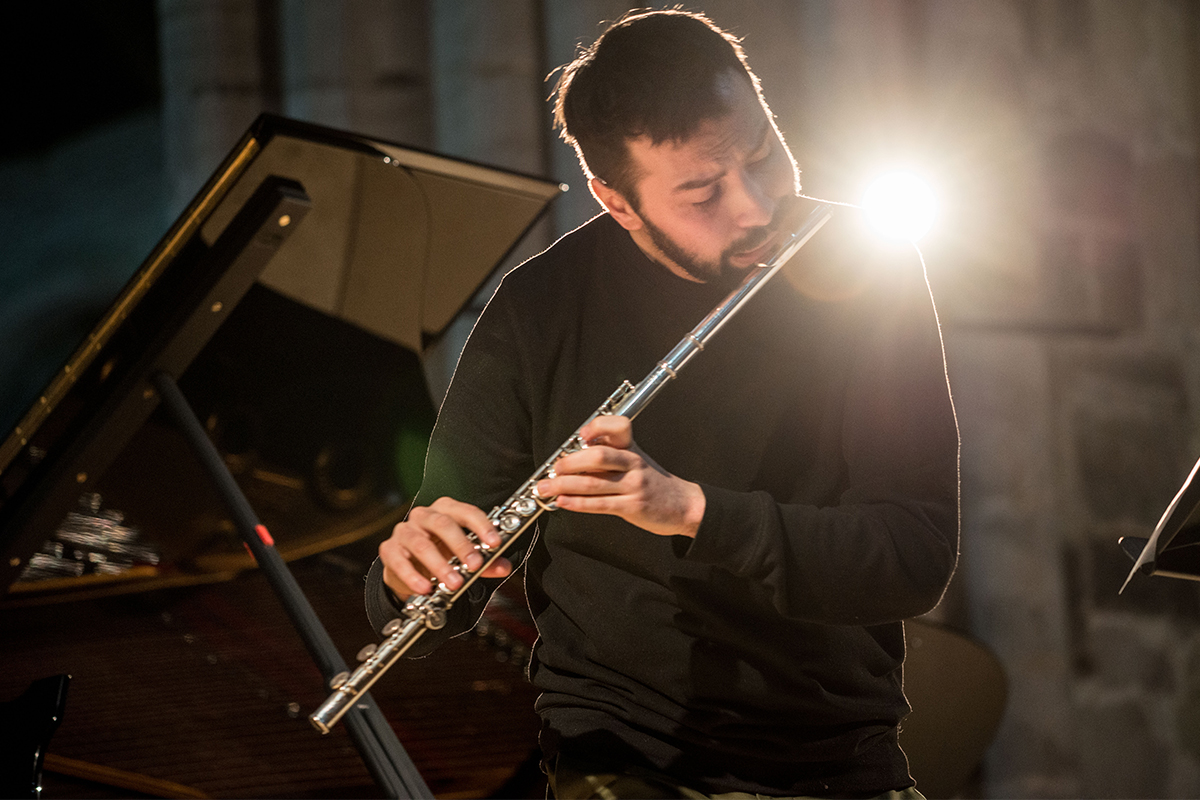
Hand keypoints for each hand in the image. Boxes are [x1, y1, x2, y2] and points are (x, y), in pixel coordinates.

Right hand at [379, 497, 511, 597]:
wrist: (408, 565)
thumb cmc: (440, 552)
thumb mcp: (464, 555)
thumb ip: (485, 561)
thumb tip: (504, 567)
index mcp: (446, 510)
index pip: (466, 512)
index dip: (482, 526)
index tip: (494, 542)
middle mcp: (424, 516)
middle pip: (443, 524)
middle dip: (461, 546)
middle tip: (474, 565)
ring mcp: (405, 531)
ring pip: (421, 544)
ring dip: (440, 566)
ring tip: (454, 583)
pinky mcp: (389, 549)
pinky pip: (400, 561)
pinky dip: (413, 576)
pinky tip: (425, 588)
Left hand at [536, 415, 705, 537]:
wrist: (684, 505)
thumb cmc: (654, 482)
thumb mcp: (637, 460)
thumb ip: (610, 456)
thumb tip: (572, 459)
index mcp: (632, 448)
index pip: (618, 427)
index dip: (597, 427)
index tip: (580, 436)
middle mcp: (633, 463)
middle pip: (598, 456)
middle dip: (570, 463)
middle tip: (553, 469)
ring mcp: (634, 485)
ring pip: (594, 483)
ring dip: (564, 485)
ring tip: (545, 488)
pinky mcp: (633, 506)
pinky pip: (600, 504)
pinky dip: (577, 503)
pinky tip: (562, 502)